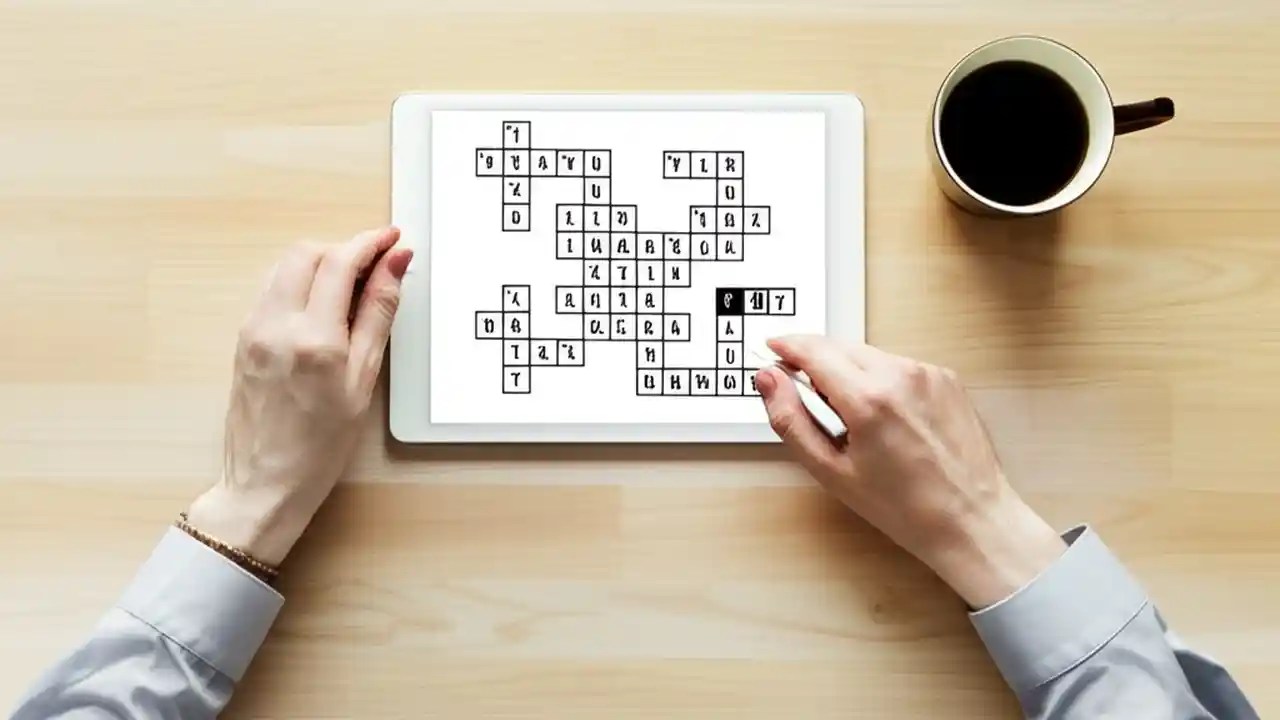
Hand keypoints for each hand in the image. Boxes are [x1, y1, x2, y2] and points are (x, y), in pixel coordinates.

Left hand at [186, 227, 412, 565]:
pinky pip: (273, 289)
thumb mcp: (363, 381)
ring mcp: (253, 329)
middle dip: (344, 249)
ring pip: (286, 266)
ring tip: (352, 289)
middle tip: (376, 266)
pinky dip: (301, 284)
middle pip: (308, 252)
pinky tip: (323, 308)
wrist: (265, 482)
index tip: (392, 239)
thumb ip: (378, 316)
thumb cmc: (320, 446)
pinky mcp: (243, 338)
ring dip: (321, 263)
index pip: (340, 262)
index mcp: (313, 339)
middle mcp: (276, 326)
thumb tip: (394, 268)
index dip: (370, 243)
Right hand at [755, 335, 1064, 607]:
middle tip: (812, 403)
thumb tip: (769, 381)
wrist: (971, 520)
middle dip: (817, 364)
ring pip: (869, 355)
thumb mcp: (831, 472)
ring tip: (856, 422)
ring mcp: (928, 373)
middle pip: (840, 347)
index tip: (773, 349)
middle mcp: (901, 375)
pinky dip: (881, 381)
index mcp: (869, 399)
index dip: (787, 347)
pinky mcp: (946, 378)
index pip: (814, 350)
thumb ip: (791, 420)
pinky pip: (898, 366)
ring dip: (850, 373)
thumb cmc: (907, 508)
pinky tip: (886, 420)